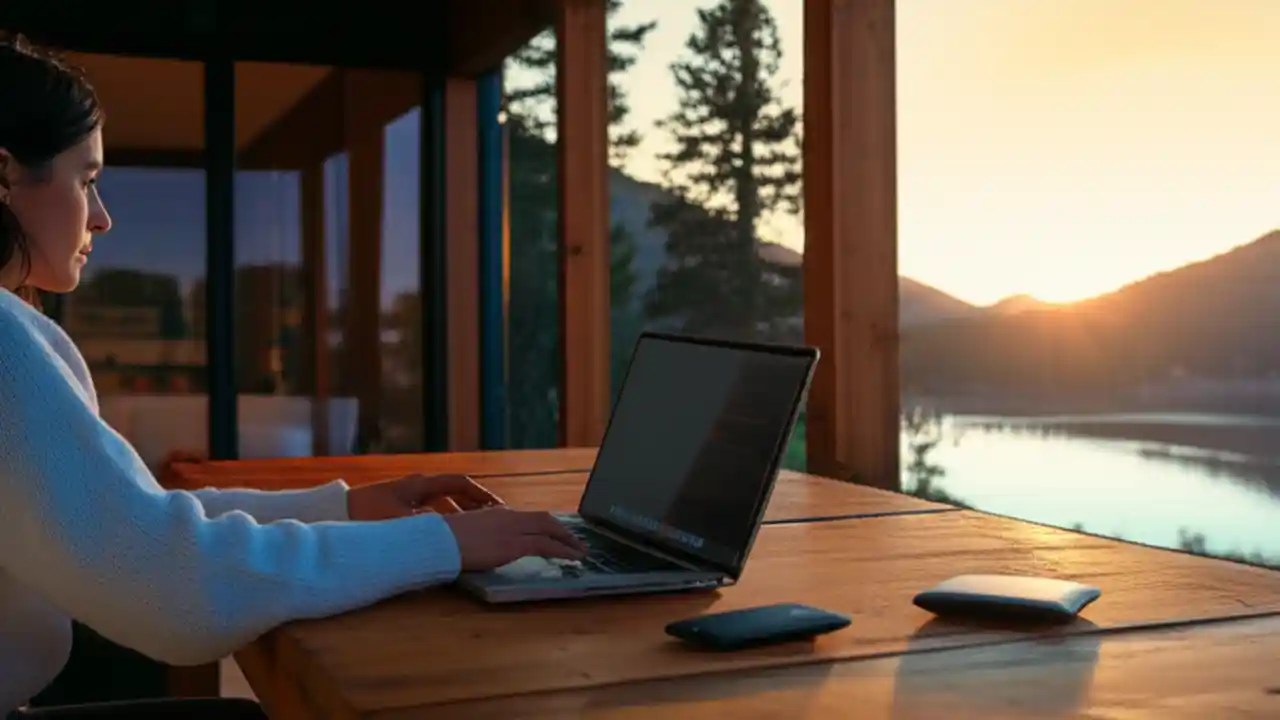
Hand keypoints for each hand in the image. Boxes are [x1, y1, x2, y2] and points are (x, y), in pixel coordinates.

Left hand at [346, 474, 502, 521]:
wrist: (335, 512)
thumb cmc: (366, 514)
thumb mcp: (400, 521)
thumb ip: (430, 524)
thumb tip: (457, 529)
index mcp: (420, 484)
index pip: (460, 482)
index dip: (481, 493)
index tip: (497, 507)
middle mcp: (417, 487)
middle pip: (454, 493)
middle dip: (475, 505)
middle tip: (492, 520)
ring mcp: (408, 497)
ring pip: (443, 504)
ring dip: (460, 515)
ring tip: (474, 530)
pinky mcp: (399, 508)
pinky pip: (430, 513)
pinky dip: (443, 521)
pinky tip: (447, 537)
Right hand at [443, 508, 587, 570]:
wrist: (438, 542)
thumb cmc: (443, 541)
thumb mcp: (465, 533)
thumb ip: (480, 536)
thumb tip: (483, 546)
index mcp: (495, 513)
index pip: (526, 516)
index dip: (543, 524)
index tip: (553, 532)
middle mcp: (508, 516)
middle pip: (543, 519)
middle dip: (561, 530)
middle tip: (575, 540)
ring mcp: (512, 528)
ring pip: (549, 529)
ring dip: (568, 540)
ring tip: (580, 550)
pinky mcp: (514, 543)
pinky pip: (546, 545)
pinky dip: (563, 550)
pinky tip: (573, 558)